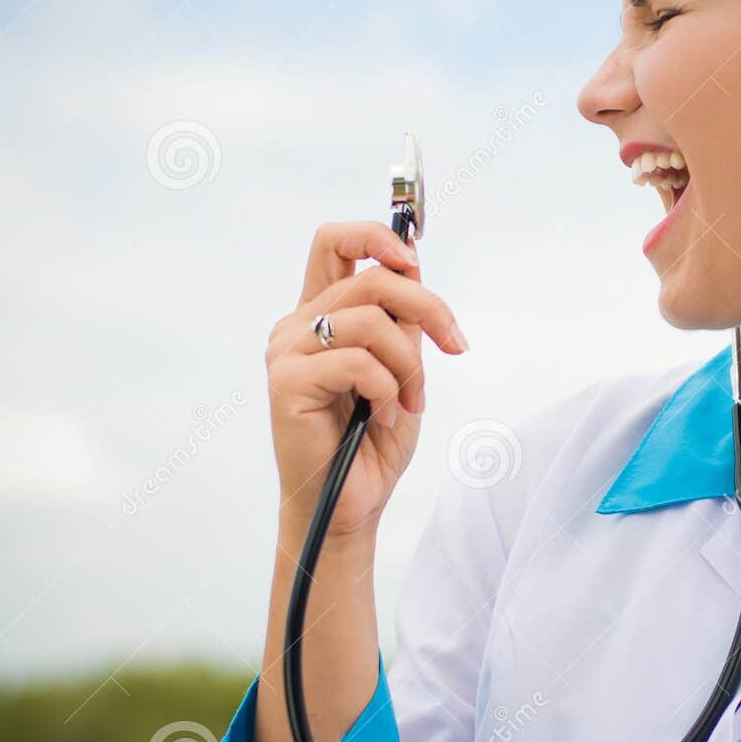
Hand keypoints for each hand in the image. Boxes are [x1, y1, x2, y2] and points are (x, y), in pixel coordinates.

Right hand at [264, 221, 467, 538]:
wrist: (351, 505)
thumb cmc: (374, 440)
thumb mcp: (402, 367)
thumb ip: (401, 318)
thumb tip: (413, 264)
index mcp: (321, 314)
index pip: (334, 242)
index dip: (376, 236)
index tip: (415, 262)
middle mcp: (297, 325)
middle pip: (371, 277)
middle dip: (428, 307)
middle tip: (455, 345)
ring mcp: (286, 351)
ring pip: (370, 320)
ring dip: (409, 364)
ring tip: (409, 402)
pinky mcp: (286, 381)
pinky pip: (357, 360)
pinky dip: (387, 389)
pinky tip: (384, 419)